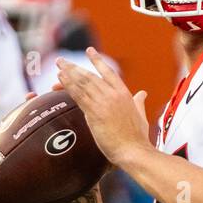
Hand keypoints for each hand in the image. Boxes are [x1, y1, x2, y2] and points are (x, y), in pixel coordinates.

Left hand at [55, 48, 149, 168]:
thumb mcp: (141, 116)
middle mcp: (113, 94)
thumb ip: (139, 103)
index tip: (89, 50)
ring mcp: (103, 102)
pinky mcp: (95, 113)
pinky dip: (68, 85)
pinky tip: (60, 79)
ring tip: (59, 66)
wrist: (134, 151)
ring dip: (68, 73)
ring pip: (83, 83)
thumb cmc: (138, 138)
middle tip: (62, 61)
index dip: (98, 61)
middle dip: (74, 67)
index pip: (108, 72)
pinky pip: (78, 96)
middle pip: (90, 76)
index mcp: (124, 93)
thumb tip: (143, 94)